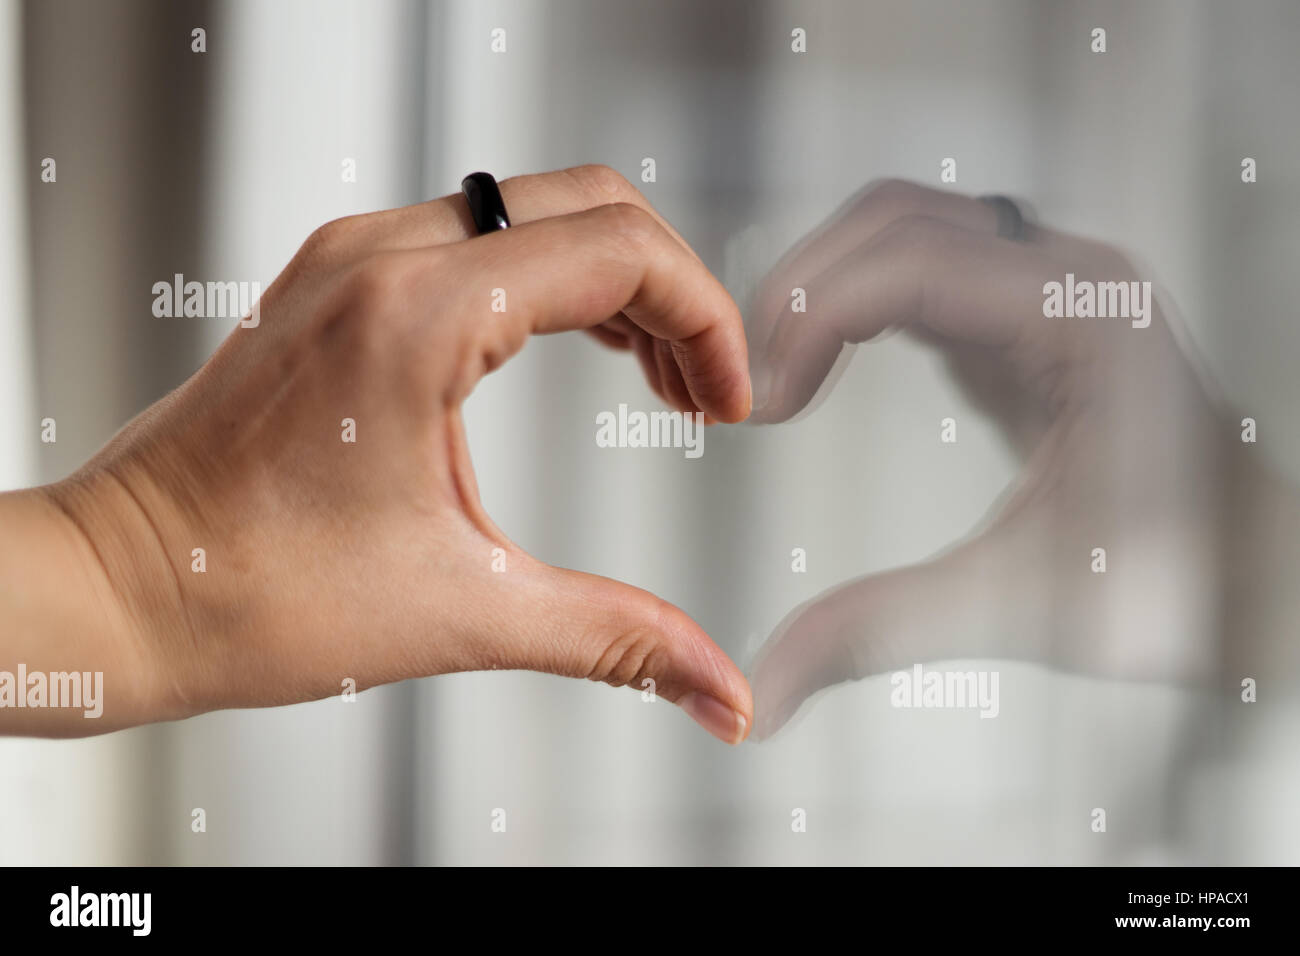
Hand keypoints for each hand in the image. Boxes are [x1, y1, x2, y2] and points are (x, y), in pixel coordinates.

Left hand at [4, 165, 753, 741]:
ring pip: (533, 212)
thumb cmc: (248, 589)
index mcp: (416, 315)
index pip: (620, 253)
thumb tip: (717, 691)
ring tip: (654, 375)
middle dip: (671, 294)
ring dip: (612, 282)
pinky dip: (547, 281)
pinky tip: (571, 346)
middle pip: (590, 205)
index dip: (704, 321)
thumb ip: (614, 639)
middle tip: (700, 389)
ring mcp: (351, 260)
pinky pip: (477, 238)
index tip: (725, 401)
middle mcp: (380, 259)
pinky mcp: (336, 282)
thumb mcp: (463, 613)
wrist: (123, 587)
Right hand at [747, 180, 1293, 737]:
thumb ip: (875, 636)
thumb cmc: (1178, 584)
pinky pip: (924, 275)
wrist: (1259, 583)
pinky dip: (858, 307)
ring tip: (777, 370)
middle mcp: (1067, 282)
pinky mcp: (1029, 325)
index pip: (907, 263)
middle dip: (802, 289)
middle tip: (750, 380)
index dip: (812, 320)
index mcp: (1081, 318)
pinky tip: (828, 367)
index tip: (767, 406)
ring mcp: (1049, 295)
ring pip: (904, 233)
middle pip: (894, 221)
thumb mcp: (1014, 607)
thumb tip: (765, 691)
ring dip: (826, 288)